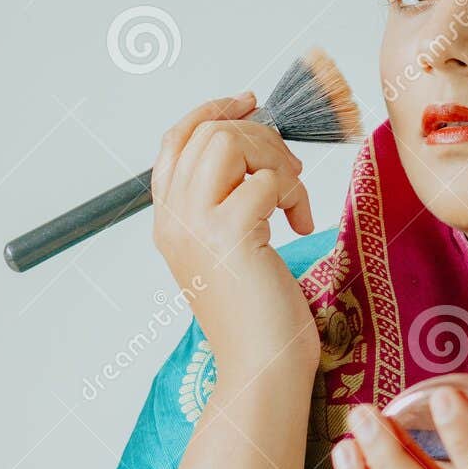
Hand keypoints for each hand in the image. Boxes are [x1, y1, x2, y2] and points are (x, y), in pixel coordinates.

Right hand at [150, 92, 318, 372]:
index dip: (214, 111)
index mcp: (168, 219)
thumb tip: (256, 148)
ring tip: (292, 200)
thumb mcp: (230, 248)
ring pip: (230, 142)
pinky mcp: (230, 235)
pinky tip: (299, 226)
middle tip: (289, 174)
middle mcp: (173, 218)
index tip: (251, 102)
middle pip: (209, 132)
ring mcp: (196, 226)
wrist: (261, 366)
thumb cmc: (259, 313)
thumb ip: (227, 201)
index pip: (177, 140)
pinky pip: (266, 180)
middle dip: (261, 138)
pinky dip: (294, 194)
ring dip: (275, 159)